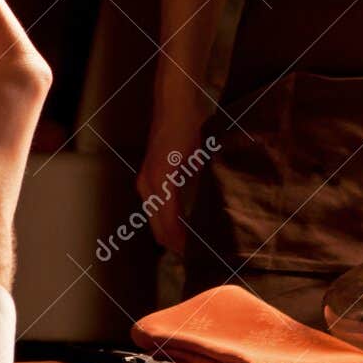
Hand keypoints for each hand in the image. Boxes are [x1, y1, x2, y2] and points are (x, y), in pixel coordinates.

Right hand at [137, 112, 202, 254]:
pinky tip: (182, 225)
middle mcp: (148, 186)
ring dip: (170, 235)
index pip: (168, 227)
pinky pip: (155, 208)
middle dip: (175, 245)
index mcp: (161, 184)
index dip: (182, 245)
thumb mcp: (201, 158)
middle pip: (158, 229)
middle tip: (197, 260)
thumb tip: (217, 214)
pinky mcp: (148, 177)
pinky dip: (167, 221)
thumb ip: (204, 186)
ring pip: (155, 220)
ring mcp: (145, 181)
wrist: (174, 103)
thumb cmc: (190, 127)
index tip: (198, 259)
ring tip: (190, 247)